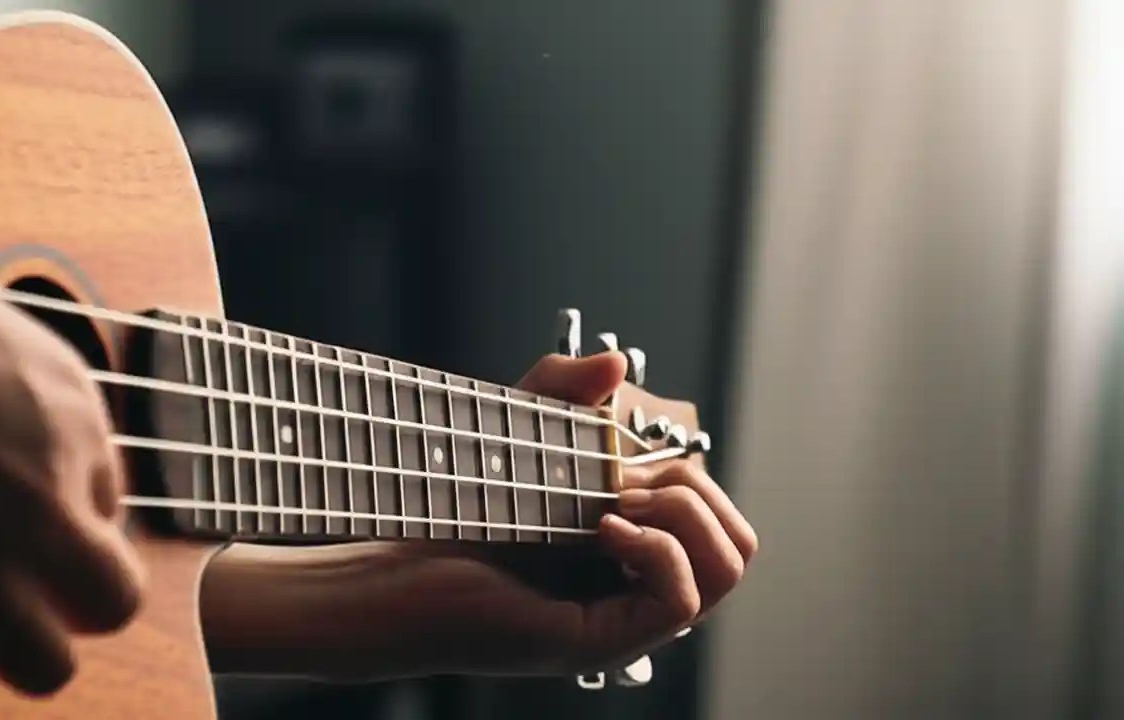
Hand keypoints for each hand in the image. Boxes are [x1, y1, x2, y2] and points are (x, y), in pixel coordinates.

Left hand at [409, 351, 757, 674]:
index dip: (687, 471)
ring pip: (727, 568)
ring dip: (685, 516)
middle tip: (624, 483)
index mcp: (639, 548)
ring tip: (614, 504)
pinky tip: (601, 529)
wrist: (399, 566)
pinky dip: (656, 549)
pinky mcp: (605, 639)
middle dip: (698, 491)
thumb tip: (615, 363)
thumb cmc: (460, 510)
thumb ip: (565, 386)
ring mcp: (629, 618)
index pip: (720, 515)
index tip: (620, 459)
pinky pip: (684, 599)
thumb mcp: (522, 429)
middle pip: (739, 544)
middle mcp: (642, 588)